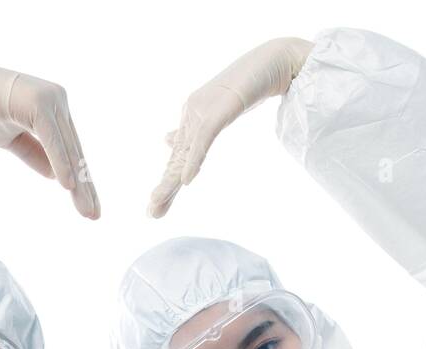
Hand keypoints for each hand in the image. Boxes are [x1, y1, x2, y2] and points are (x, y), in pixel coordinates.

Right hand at [0, 56, 99, 218]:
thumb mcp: (12, 139)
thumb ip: (36, 154)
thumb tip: (56, 177)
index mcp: (54, 109)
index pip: (72, 151)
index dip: (81, 180)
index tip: (89, 206)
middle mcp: (57, 101)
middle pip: (74, 152)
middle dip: (84, 187)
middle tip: (94, 216)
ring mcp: (49, 99)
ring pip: (67, 148)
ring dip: (77, 183)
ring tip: (86, 210)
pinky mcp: (36, 102)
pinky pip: (51, 138)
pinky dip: (60, 162)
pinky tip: (67, 186)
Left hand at [149, 37, 312, 217]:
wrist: (274, 59)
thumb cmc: (250, 84)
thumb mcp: (219, 111)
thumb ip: (196, 129)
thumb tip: (168, 141)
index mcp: (192, 117)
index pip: (178, 156)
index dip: (168, 182)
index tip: (156, 207)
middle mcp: (192, 114)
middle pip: (176, 158)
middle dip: (164, 186)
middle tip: (151, 213)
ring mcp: (204, 110)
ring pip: (185, 152)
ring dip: (171, 180)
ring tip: (157, 202)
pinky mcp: (220, 109)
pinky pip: (204, 139)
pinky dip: (195, 159)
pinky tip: (186, 181)